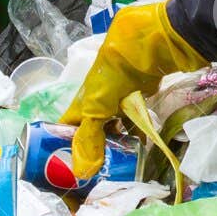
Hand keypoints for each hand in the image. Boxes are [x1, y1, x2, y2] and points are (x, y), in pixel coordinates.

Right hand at [60, 1, 205, 178]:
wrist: (151, 43)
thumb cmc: (117, 72)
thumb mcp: (96, 106)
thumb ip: (90, 138)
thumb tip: (83, 172)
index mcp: (83, 99)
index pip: (68, 125)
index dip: (65, 144)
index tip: (69, 167)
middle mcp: (100, 97)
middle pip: (94, 127)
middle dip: (97, 148)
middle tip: (102, 171)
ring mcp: (122, 95)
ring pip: (116, 124)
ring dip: (118, 141)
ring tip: (122, 163)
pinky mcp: (142, 93)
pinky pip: (136, 117)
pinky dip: (137, 130)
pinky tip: (142, 144)